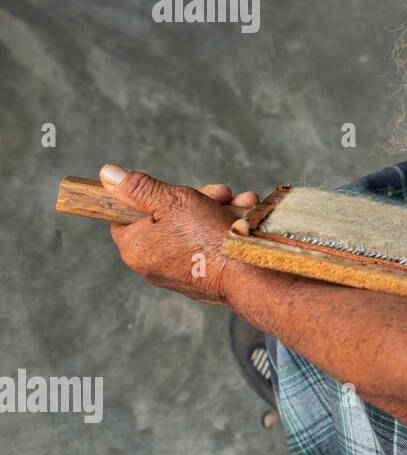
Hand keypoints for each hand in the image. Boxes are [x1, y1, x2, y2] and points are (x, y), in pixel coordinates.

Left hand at [100, 164, 260, 305]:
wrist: (250, 279)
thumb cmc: (209, 240)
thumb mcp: (173, 201)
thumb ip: (139, 187)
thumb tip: (108, 174)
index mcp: (135, 248)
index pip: (127, 216)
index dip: (151, 197)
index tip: (175, 190)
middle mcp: (152, 266)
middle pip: (167, 221)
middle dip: (197, 200)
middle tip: (219, 193)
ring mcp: (180, 276)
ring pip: (194, 232)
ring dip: (218, 211)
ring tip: (240, 203)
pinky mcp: (205, 281)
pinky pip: (209, 249)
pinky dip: (225, 232)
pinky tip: (244, 220)